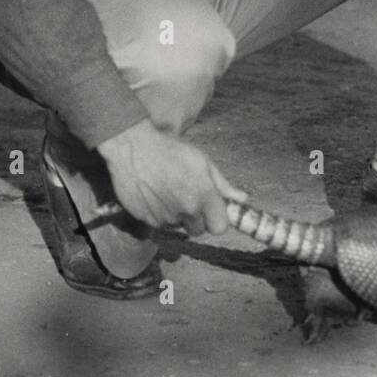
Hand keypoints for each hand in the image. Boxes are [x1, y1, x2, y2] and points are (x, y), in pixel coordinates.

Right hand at [97, 118, 246, 235]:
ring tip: (168, 191)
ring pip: (178, 226)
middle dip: (197, 218)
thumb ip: (223, 185)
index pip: (219, 228)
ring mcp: (164, 217)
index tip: (212, 210)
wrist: (133, 146)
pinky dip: (159, 214)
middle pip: (199, 230)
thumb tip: (242, 200)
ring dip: (177, 215)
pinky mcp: (146, 219)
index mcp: (203, 195)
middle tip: (188, 197)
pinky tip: (154, 194)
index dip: (217, 219)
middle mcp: (185, 210)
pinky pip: (159, 224)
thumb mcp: (202, 161)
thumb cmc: (171, 149)